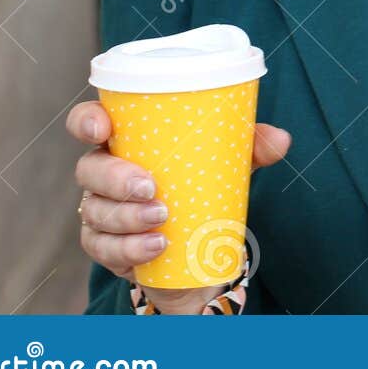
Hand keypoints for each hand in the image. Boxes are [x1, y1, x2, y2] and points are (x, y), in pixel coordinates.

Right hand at [67, 99, 291, 314]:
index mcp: (127, 141)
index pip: (90, 122)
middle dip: (116, 178)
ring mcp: (101, 211)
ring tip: (163, 219)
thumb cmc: (202, 184)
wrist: (199, 246)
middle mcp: (105, 173)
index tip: (102, 127)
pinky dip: (129, 248)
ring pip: (97, 211)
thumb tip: (281, 140)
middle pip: (90, 169)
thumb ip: (252, 146)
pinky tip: (155, 246)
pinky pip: (104, 248)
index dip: (87, 120)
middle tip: (151, 187)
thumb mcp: (228, 162)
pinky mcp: (107, 246)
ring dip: (127, 217)